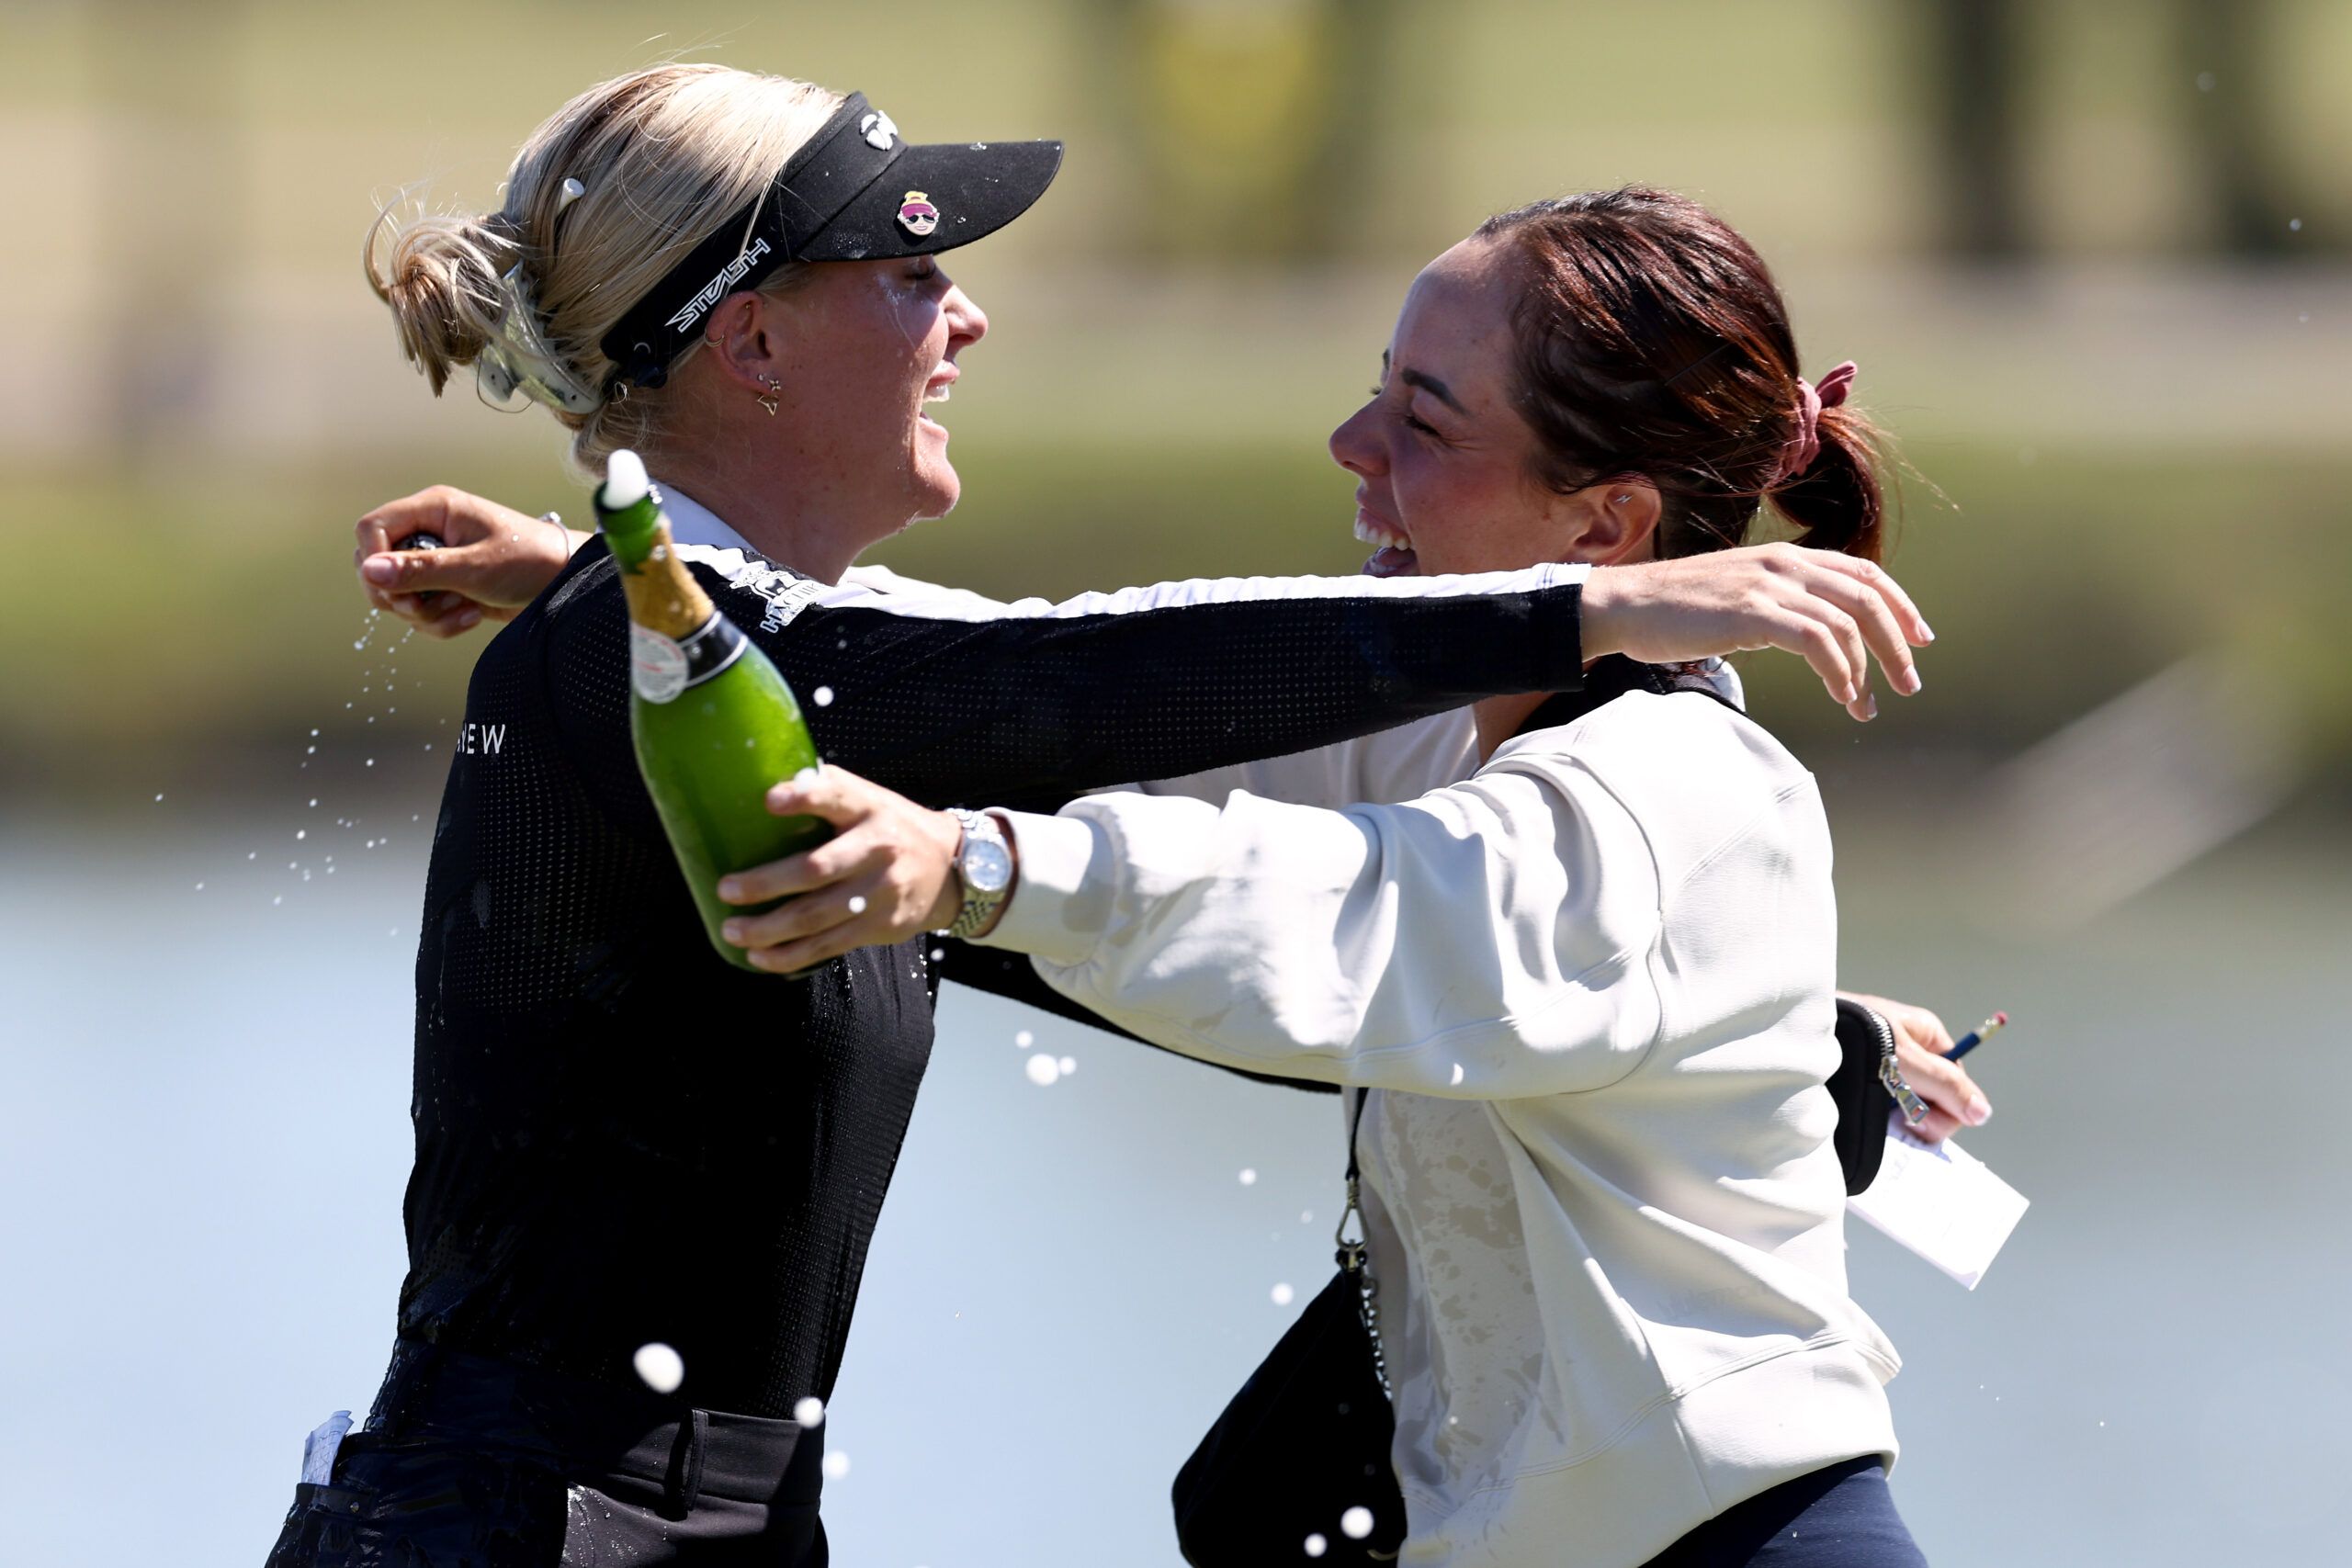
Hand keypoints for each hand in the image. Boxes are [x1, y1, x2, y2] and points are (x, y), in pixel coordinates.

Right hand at [352, 485, 583, 638]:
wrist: (565, 584)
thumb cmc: (528, 561)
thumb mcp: (474, 567)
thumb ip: (421, 570)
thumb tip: (369, 571)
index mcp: (433, 509)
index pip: (372, 528)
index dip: (372, 560)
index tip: (391, 588)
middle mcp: (428, 532)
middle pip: (375, 566)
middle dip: (398, 596)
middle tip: (426, 607)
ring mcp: (435, 561)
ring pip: (396, 596)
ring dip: (425, 614)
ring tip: (464, 609)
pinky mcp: (445, 588)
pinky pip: (419, 613)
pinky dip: (440, 623)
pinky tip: (471, 616)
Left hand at [714, 764, 967, 973]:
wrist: (950, 870)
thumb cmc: (891, 828)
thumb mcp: (869, 798)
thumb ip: (826, 792)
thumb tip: (760, 784)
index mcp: (869, 808)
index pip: (836, 796)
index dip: (804, 797)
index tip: (769, 801)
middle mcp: (877, 849)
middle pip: (816, 870)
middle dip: (766, 884)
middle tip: (726, 889)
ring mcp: (881, 893)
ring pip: (817, 916)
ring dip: (769, 929)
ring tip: (733, 931)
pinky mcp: (880, 927)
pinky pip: (829, 946)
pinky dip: (791, 956)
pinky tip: (760, 957)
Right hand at [1580, 544, 1931, 721]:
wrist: (1625, 604)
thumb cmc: (1671, 609)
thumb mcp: (1735, 595)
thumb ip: (1774, 603)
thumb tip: (1807, 636)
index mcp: (1785, 557)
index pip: (1863, 572)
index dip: (1899, 605)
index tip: (1918, 638)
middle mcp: (1785, 563)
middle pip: (1867, 597)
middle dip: (1896, 644)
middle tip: (1907, 683)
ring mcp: (1769, 586)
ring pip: (1848, 622)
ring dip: (1866, 670)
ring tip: (1866, 705)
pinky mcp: (1753, 612)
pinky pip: (1818, 642)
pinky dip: (1838, 671)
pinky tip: (1841, 695)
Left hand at [1839, 990, 1990, 1142]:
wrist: (1795, 1028)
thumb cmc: (1854, 1036)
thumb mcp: (1905, 1062)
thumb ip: (1946, 1086)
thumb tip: (1982, 1112)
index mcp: (1926, 1034)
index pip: (1956, 1079)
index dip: (1949, 1107)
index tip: (1926, 1122)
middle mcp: (1908, 1046)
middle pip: (1936, 1092)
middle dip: (1923, 1113)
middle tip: (1900, 1120)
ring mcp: (1884, 1061)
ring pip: (1908, 1099)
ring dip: (1899, 1115)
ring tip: (1878, 1115)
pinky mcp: (1860, 1073)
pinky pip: (1882, 1099)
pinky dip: (1879, 1111)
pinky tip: (1867, 1116)